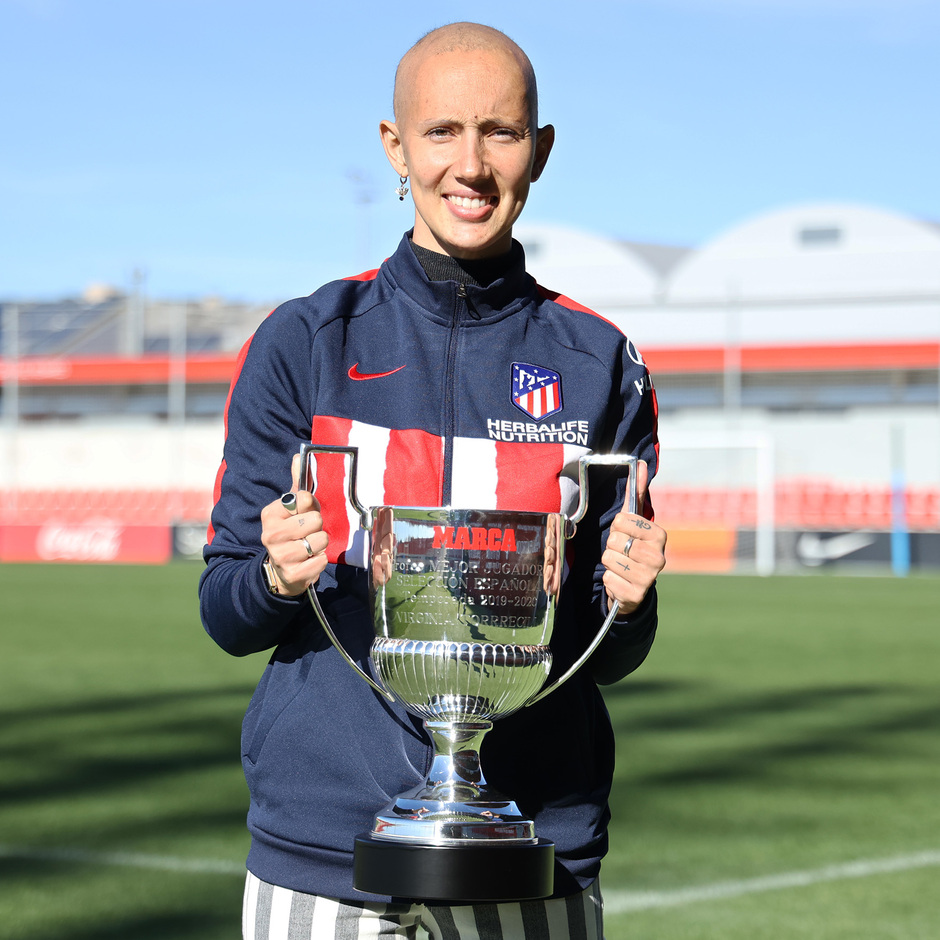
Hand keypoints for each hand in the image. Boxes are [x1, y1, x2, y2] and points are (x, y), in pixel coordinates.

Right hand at [259, 453, 329, 595]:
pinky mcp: (292, 574)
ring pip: (320, 540)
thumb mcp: (292, 509)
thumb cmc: (292, 533)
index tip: (304, 513)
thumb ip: (297, 485)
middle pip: (315, 520)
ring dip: (321, 544)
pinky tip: (310, 561)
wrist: (281, 571)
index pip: (303, 498)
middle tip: (308, 533)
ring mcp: (280, 556)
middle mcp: (270, 534)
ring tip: (309, 547)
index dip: (311, 506)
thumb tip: (298, 457)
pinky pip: (321, 560)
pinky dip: (321, 561)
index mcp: (270, 514)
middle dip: (317, 527)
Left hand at [601, 460, 666, 616]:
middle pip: (615, 540)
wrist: (635, 587)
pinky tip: (619, 581)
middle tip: (622, 552)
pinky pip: (608, 579)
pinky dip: (609, 580)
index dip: (617, 527)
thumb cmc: (632, 548)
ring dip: (609, 563)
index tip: (625, 533)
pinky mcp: (636, 594)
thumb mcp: (634, 522)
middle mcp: (659, 557)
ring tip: (620, 566)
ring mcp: (650, 577)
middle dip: (612, 545)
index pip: (623, 520)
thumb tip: (640, 463)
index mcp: (659, 535)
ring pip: (609, 559)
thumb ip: (636, 494)